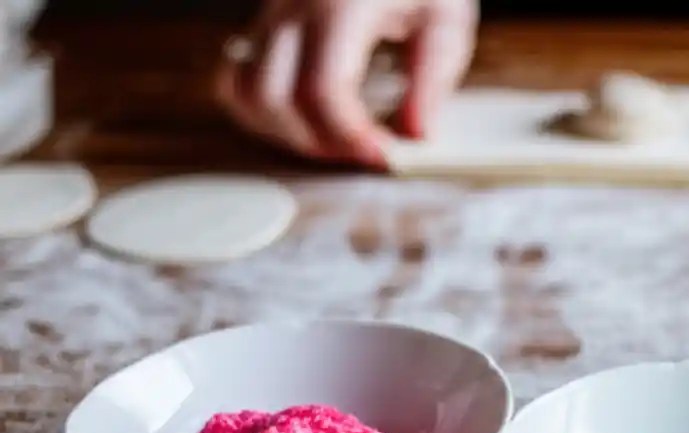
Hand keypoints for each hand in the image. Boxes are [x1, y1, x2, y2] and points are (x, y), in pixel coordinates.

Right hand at [216, 0, 476, 167]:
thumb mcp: (445, 17)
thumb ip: (432, 79)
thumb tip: (415, 137)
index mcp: (340, 4)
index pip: (323, 87)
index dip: (350, 135)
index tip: (384, 155)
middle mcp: (294, 8)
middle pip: (274, 97)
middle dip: (320, 142)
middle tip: (365, 149)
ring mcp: (273, 15)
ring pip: (246, 92)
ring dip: (289, 134)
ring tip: (338, 139)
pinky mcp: (266, 24)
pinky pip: (236, 77)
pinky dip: (262, 112)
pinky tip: (304, 121)